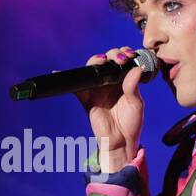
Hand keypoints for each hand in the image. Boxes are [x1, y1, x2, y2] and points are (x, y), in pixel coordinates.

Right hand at [76, 47, 145, 169]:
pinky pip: (75, 88)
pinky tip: (59, 72)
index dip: (123, 54)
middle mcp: (110, 82)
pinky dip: (67, 79)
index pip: (122, 61)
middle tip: (118, 59)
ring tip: (101, 60)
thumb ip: (133, 86)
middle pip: (107, 61)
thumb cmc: (131, 123)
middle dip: (112, 55)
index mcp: (123, 81)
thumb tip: (136, 68)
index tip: (127, 56)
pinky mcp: (86, 99)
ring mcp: (97, 89)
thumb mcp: (136, 104)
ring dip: (96, 60)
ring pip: (92, 69)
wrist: (121, 142)